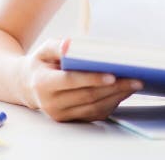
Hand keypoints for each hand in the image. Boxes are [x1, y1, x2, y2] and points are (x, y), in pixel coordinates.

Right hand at [21, 38, 143, 121]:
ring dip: (117, 96)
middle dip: (114, 87)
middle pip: (88, 96)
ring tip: (134, 84)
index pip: (72, 81)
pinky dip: (112, 103)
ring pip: (94, 107)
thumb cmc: (42, 63)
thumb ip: (58, 46)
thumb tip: (70, 45)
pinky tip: (124, 92)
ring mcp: (61, 115)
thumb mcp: (45, 49)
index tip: (113, 75)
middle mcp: (51, 103)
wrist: (29, 86)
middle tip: (135, 78)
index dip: (92, 79)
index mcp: (44, 83)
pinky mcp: (71, 120)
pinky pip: (95, 114)